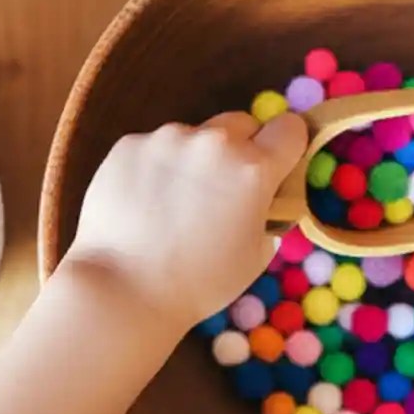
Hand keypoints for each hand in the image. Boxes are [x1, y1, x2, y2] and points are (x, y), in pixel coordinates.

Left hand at [64, 111, 307, 330]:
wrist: (124, 289)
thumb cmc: (200, 283)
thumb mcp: (257, 254)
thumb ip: (269, 211)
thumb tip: (266, 195)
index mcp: (253, 168)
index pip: (289, 128)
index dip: (284, 147)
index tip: (273, 166)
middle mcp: (212, 142)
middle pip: (240, 124)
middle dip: (239, 149)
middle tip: (220, 190)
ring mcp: (166, 139)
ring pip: (193, 136)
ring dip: (192, 158)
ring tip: (172, 203)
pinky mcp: (128, 145)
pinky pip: (154, 147)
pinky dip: (154, 167)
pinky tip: (142, 203)